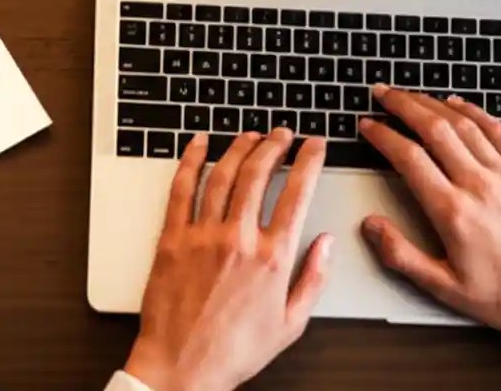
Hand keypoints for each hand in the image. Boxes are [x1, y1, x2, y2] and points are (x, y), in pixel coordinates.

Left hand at [124, 129, 333, 390]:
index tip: (314, 146)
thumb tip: (327, 242)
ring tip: (251, 135)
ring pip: (222, 175)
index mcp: (272, 258)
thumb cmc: (235, 350)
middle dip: (274, 146)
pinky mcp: (172, 239)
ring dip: (239, 148)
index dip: (309, 162)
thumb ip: (314, 278)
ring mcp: (202, 236)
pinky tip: (199, 144)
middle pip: (258, 174)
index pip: (297, 194)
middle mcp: (238, 239)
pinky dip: (191, 161)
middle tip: (282, 134)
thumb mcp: (292, 322)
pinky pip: (181, 189)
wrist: (183, 366)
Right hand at [359, 85, 500, 372]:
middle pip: (433, 130)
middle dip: (402, 106)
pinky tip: (457, 104)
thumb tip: (370, 226)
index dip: (383, 135)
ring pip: (463, 125)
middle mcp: (478, 185)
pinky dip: (474, 112)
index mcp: (452, 212)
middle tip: (382, 93)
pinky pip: (498, 131)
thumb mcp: (444, 287)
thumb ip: (401, 255)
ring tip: (410, 94)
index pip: (408, 158)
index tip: (367, 125)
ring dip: (432, 104)